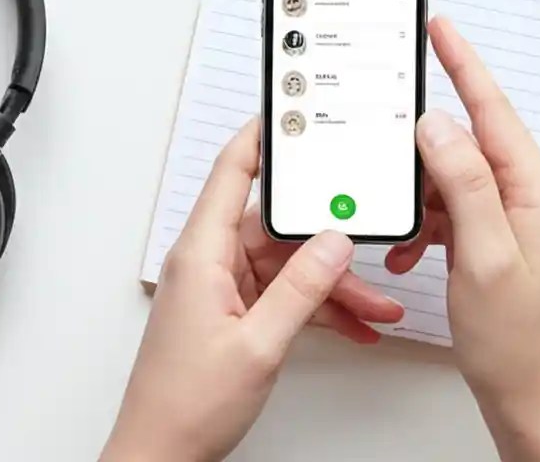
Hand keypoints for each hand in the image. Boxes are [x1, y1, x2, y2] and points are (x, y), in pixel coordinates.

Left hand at [102, 118, 403, 461]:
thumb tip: (335, 243)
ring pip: (288, 266)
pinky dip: (318, 309)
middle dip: (329, 240)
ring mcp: (222, 290)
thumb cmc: (185, 404)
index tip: (291, 112)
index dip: (261, 138)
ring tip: (378, 305)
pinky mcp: (233, 315)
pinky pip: (283, 296)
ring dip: (332, 285)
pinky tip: (355, 326)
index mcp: (202, 254)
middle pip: (275, 227)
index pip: (231, 173)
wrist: (161, 453)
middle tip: (372, 238)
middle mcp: (209, 263)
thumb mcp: (259, 345)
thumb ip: (302, 290)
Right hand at [387, 16, 539, 460]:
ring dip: (421, 204)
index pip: (493, 111)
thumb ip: (462, 182)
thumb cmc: (517, 341)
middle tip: (387, 164)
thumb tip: (437, 125)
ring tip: (407, 238)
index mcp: (539, 192)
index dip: (463, 65)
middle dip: (420, 159)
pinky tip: (416, 251)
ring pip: (453, 181)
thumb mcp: (483, 256)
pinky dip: (428, 226)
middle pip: (467, 145)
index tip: (440, 28)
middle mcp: (534, 197)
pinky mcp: (501, 239)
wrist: (531, 396)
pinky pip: (455, 211)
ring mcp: (518, 219)